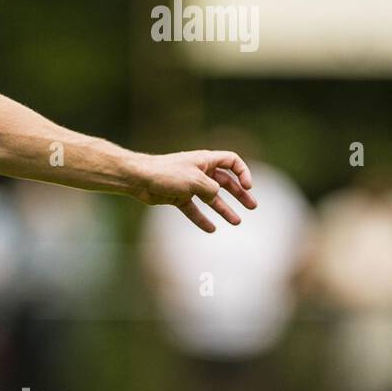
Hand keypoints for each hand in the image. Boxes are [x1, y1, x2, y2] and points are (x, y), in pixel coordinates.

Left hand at [131, 149, 256, 232]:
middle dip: (239, 194)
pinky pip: (194, 209)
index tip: (247, 186)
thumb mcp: (196, 180)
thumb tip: (215, 196)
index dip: (243, 172)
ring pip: (211, 198)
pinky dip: (201, 218)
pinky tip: (211, 229)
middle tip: (252, 206)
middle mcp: (199, 171)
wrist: (139, 179)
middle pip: (225, 182)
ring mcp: (189, 185)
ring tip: (237, 222)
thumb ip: (211, 189)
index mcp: (205, 160)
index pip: (232, 161)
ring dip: (224, 209)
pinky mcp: (178, 197)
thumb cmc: (167, 173)